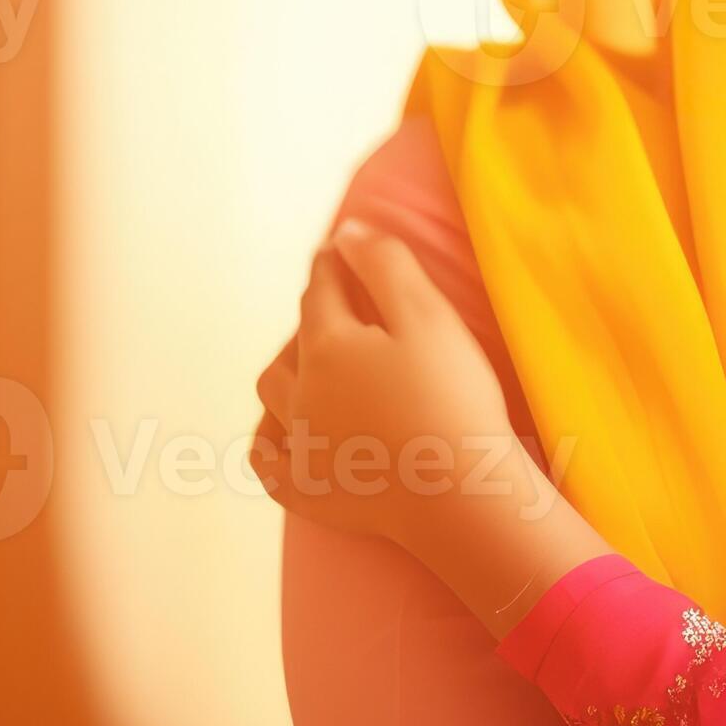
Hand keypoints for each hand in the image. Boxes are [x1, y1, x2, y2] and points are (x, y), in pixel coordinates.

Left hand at [251, 221, 524, 553]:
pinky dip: (270, 439)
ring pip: (273, 395)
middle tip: (336, 306)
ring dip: (287, 370)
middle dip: (310, 317)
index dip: (332, 265)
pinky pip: (268, 460)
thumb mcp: (430, 316)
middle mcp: (300, 393)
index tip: (339, 249)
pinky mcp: (306, 491)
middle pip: (293, 343)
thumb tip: (346, 230)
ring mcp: (299, 446)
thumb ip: (386, 265)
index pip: (320, 291)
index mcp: (329, 346)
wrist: (457, 495)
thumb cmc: (452, 399)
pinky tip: (281, 432)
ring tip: (307, 362)